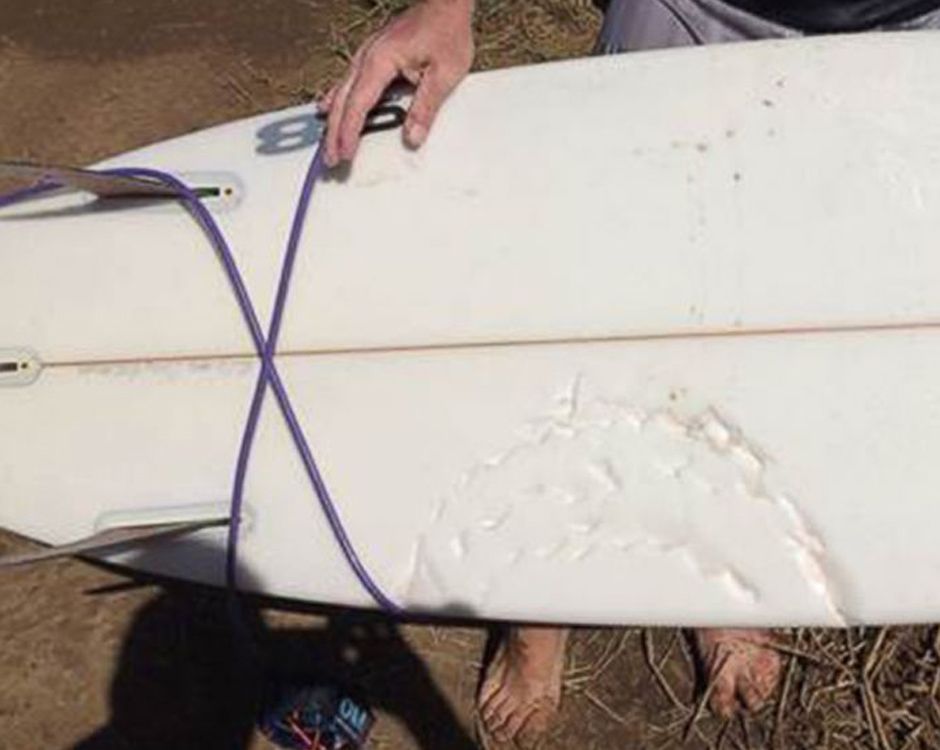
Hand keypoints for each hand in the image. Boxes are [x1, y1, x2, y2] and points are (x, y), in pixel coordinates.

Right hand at [320, 0, 474, 165]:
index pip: (358, 105)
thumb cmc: (447, 33)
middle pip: (342, 101)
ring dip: (334, 120)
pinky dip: (337, 99)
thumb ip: (425, 108)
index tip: (345, 154)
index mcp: (380, 62)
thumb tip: (412, 137)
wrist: (446, 4)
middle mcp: (367, 57)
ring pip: (341, 92)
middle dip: (334, 133)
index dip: (349, 132)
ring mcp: (367, 54)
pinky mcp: (372, 55)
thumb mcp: (444, 74)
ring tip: (329, 143)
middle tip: (331, 159)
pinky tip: (327, 107)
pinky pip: (348, 81)